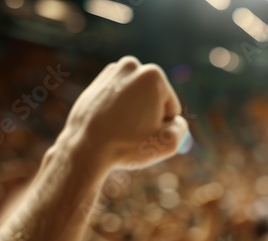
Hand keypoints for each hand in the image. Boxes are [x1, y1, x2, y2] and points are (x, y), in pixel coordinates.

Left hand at [62, 56, 188, 170]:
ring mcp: (112, 72)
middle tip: (132, 131)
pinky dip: (118, 111)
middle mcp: (132, 66)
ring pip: (137, 100)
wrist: (85, 148)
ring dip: (134, 113)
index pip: (171, 109)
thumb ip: (181, 129)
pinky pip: (120, 100)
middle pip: (154, 100)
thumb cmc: (127, 145)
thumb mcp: (168, 144)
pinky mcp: (98, 83)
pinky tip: (109, 124)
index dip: (162, 126)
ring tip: (120, 128)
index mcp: (153, 75)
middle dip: (149, 115)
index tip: (143, 132)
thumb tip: (174, 120)